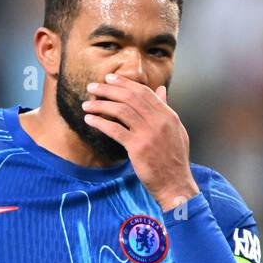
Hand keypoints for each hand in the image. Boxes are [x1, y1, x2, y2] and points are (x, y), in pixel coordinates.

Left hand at [82, 75, 199, 211]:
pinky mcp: (137, 147)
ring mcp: (148, 133)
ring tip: (87, 104)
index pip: (143, 92)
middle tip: (92, 87)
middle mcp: (158, 120)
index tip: (110, 79)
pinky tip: (90, 120)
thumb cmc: (174, 159)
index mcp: (167, 114)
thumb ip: (166, 109)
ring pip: (121, 110)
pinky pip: (115, 130)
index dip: (125, 83)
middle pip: (130, 97)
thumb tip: (160, 90)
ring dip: (101, 105)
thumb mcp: (176, 129)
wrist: (176, 183)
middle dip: (109, 89)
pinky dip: (100, 122)